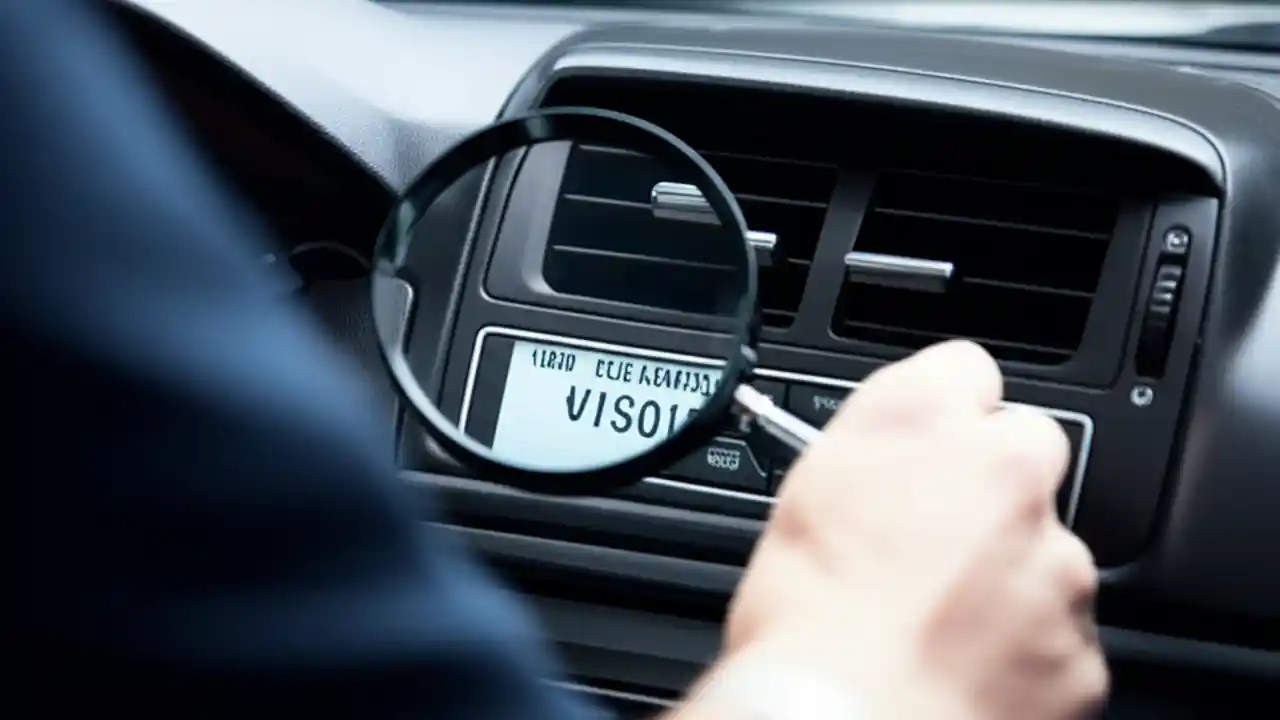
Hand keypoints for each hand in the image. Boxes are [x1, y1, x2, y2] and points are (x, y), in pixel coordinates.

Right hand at [671, 341, 1105, 719]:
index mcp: (922, 422)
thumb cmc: (804, 624)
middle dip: (993, 491)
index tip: (931, 445)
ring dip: (1007, 578)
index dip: (945, 412)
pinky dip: (1024, 649)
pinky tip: (962, 667)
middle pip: (1023, 453)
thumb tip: (889, 449)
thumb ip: (869, 449)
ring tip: (935, 624)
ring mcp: (1057, 563)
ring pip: (1047, 552)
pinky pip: (1060, 636)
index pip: (963, 368)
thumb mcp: (807, 497)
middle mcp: (1005, 472)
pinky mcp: (1083, 646)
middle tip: (933, 544)